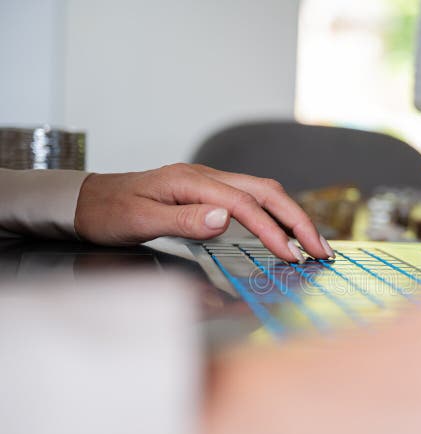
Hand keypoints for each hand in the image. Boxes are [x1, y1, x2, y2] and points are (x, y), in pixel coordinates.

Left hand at [74, 163, 333, 261]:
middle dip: (298, 220)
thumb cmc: (109, 212)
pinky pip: (253, 200)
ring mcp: (210, 183)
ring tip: (312, 244)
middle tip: (320, 249)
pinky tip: (285, 233)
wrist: (88, 200)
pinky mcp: (210, 194)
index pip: (244, 204)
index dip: (271, 230)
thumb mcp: (138, 221)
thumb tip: (225, 219)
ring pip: (264, 193)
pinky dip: (276, 216)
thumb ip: (183, 220)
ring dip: (292, 217)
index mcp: (191, 182)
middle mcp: (206, 177)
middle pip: (266, 192)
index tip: (290, 255)